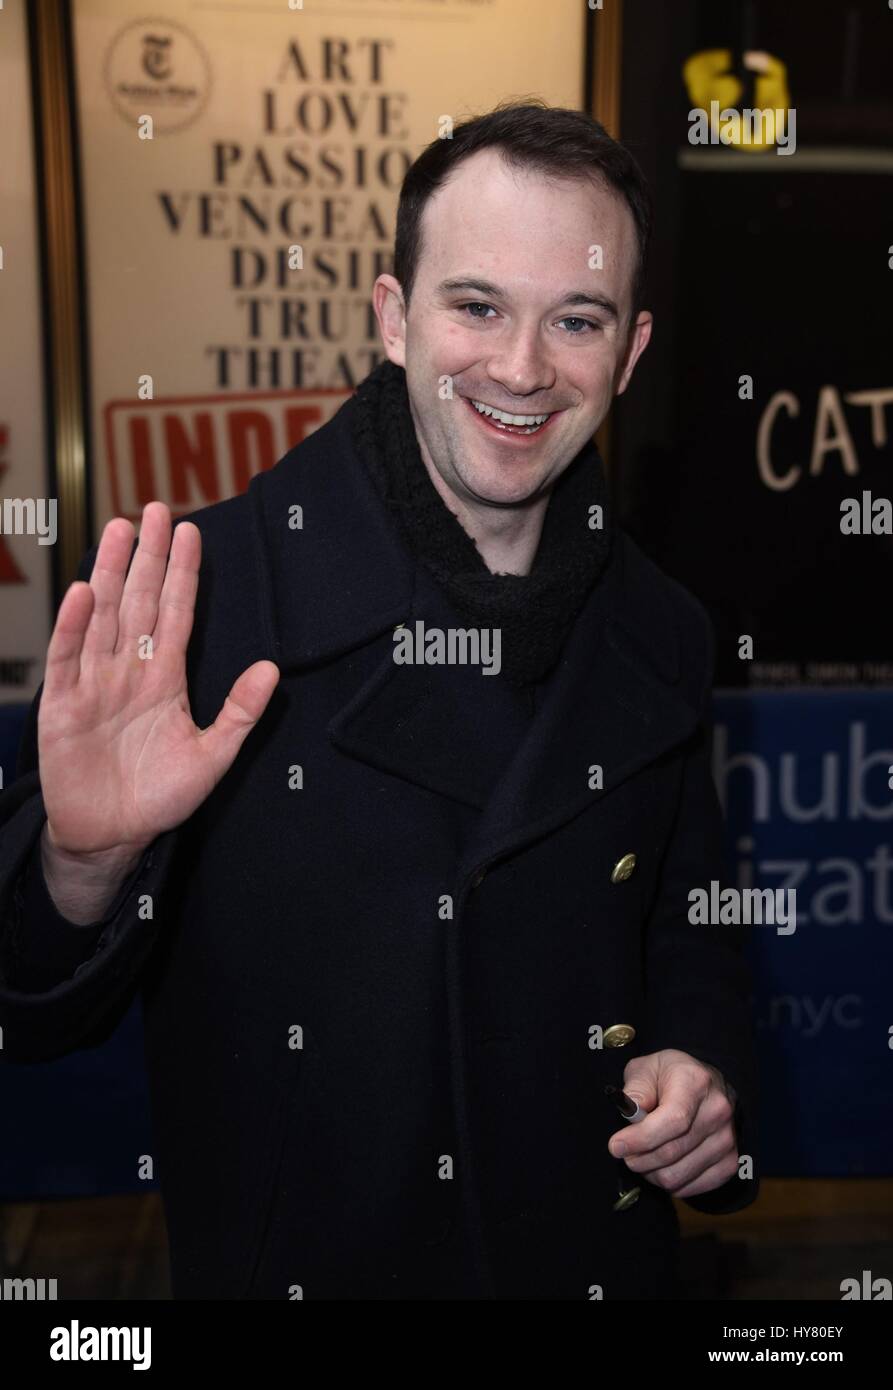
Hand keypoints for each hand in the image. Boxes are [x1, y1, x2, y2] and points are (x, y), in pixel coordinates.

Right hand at [39, 501, 279, 855]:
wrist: (112, 836)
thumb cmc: (159, 797)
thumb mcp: (212, 756)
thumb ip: (239, 712)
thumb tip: (272, 669)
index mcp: (165, 677)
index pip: (177, 613)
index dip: (185, 574)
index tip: (192, 532)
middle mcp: (129, 670)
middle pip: (140, 601)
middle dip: (149, 556)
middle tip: (155, 510)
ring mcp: (94, 683)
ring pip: (104, 616)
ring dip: (112, 573)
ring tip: (121, 531)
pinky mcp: (63, 704)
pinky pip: (69, 657)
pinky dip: (74, 626)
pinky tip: (84, 592)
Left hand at [607, 1049, 737, 1198]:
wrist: (707, 1084)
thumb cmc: (670, 1076)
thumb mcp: (646, 1068)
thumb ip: (636, 1089)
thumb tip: (630, 1113)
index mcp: (695, 1083)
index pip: (673, 1120)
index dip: (641, 1139)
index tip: (616, 1146)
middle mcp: (717, 1111)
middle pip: (671, 1152)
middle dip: (638, 1159)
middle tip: (624, 1153)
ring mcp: (726, 1140)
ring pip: (677, 1176)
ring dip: (650, 1173)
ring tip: (643, 1157)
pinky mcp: (730, 1162)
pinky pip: (691, 1188)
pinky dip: (669, 1184)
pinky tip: (662, 1166)